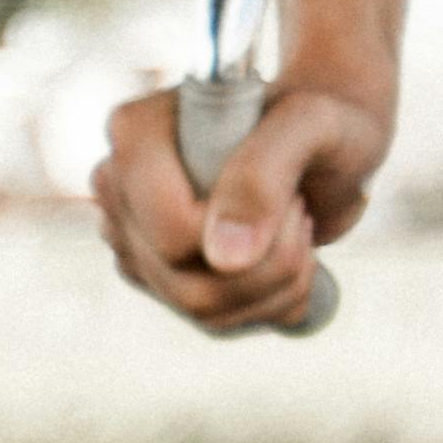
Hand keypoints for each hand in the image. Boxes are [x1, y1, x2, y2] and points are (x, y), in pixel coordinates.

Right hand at [93, 71, 391, 329]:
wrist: (322, 146)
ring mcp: (135, 238)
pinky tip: (285, 255)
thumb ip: (263, 174)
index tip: (286, 195)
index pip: (171, 233)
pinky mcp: (160, 275)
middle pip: (184, 282)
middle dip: (269, 262)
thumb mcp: (310, 125)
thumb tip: (223, 258)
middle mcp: (119, 188)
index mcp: (136, 134)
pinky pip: (214, 320)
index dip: (240, 234)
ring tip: (299, 229)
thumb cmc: (316, 121)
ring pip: (202, 309)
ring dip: (277, 283)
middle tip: (302, 211)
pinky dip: (269, 300)